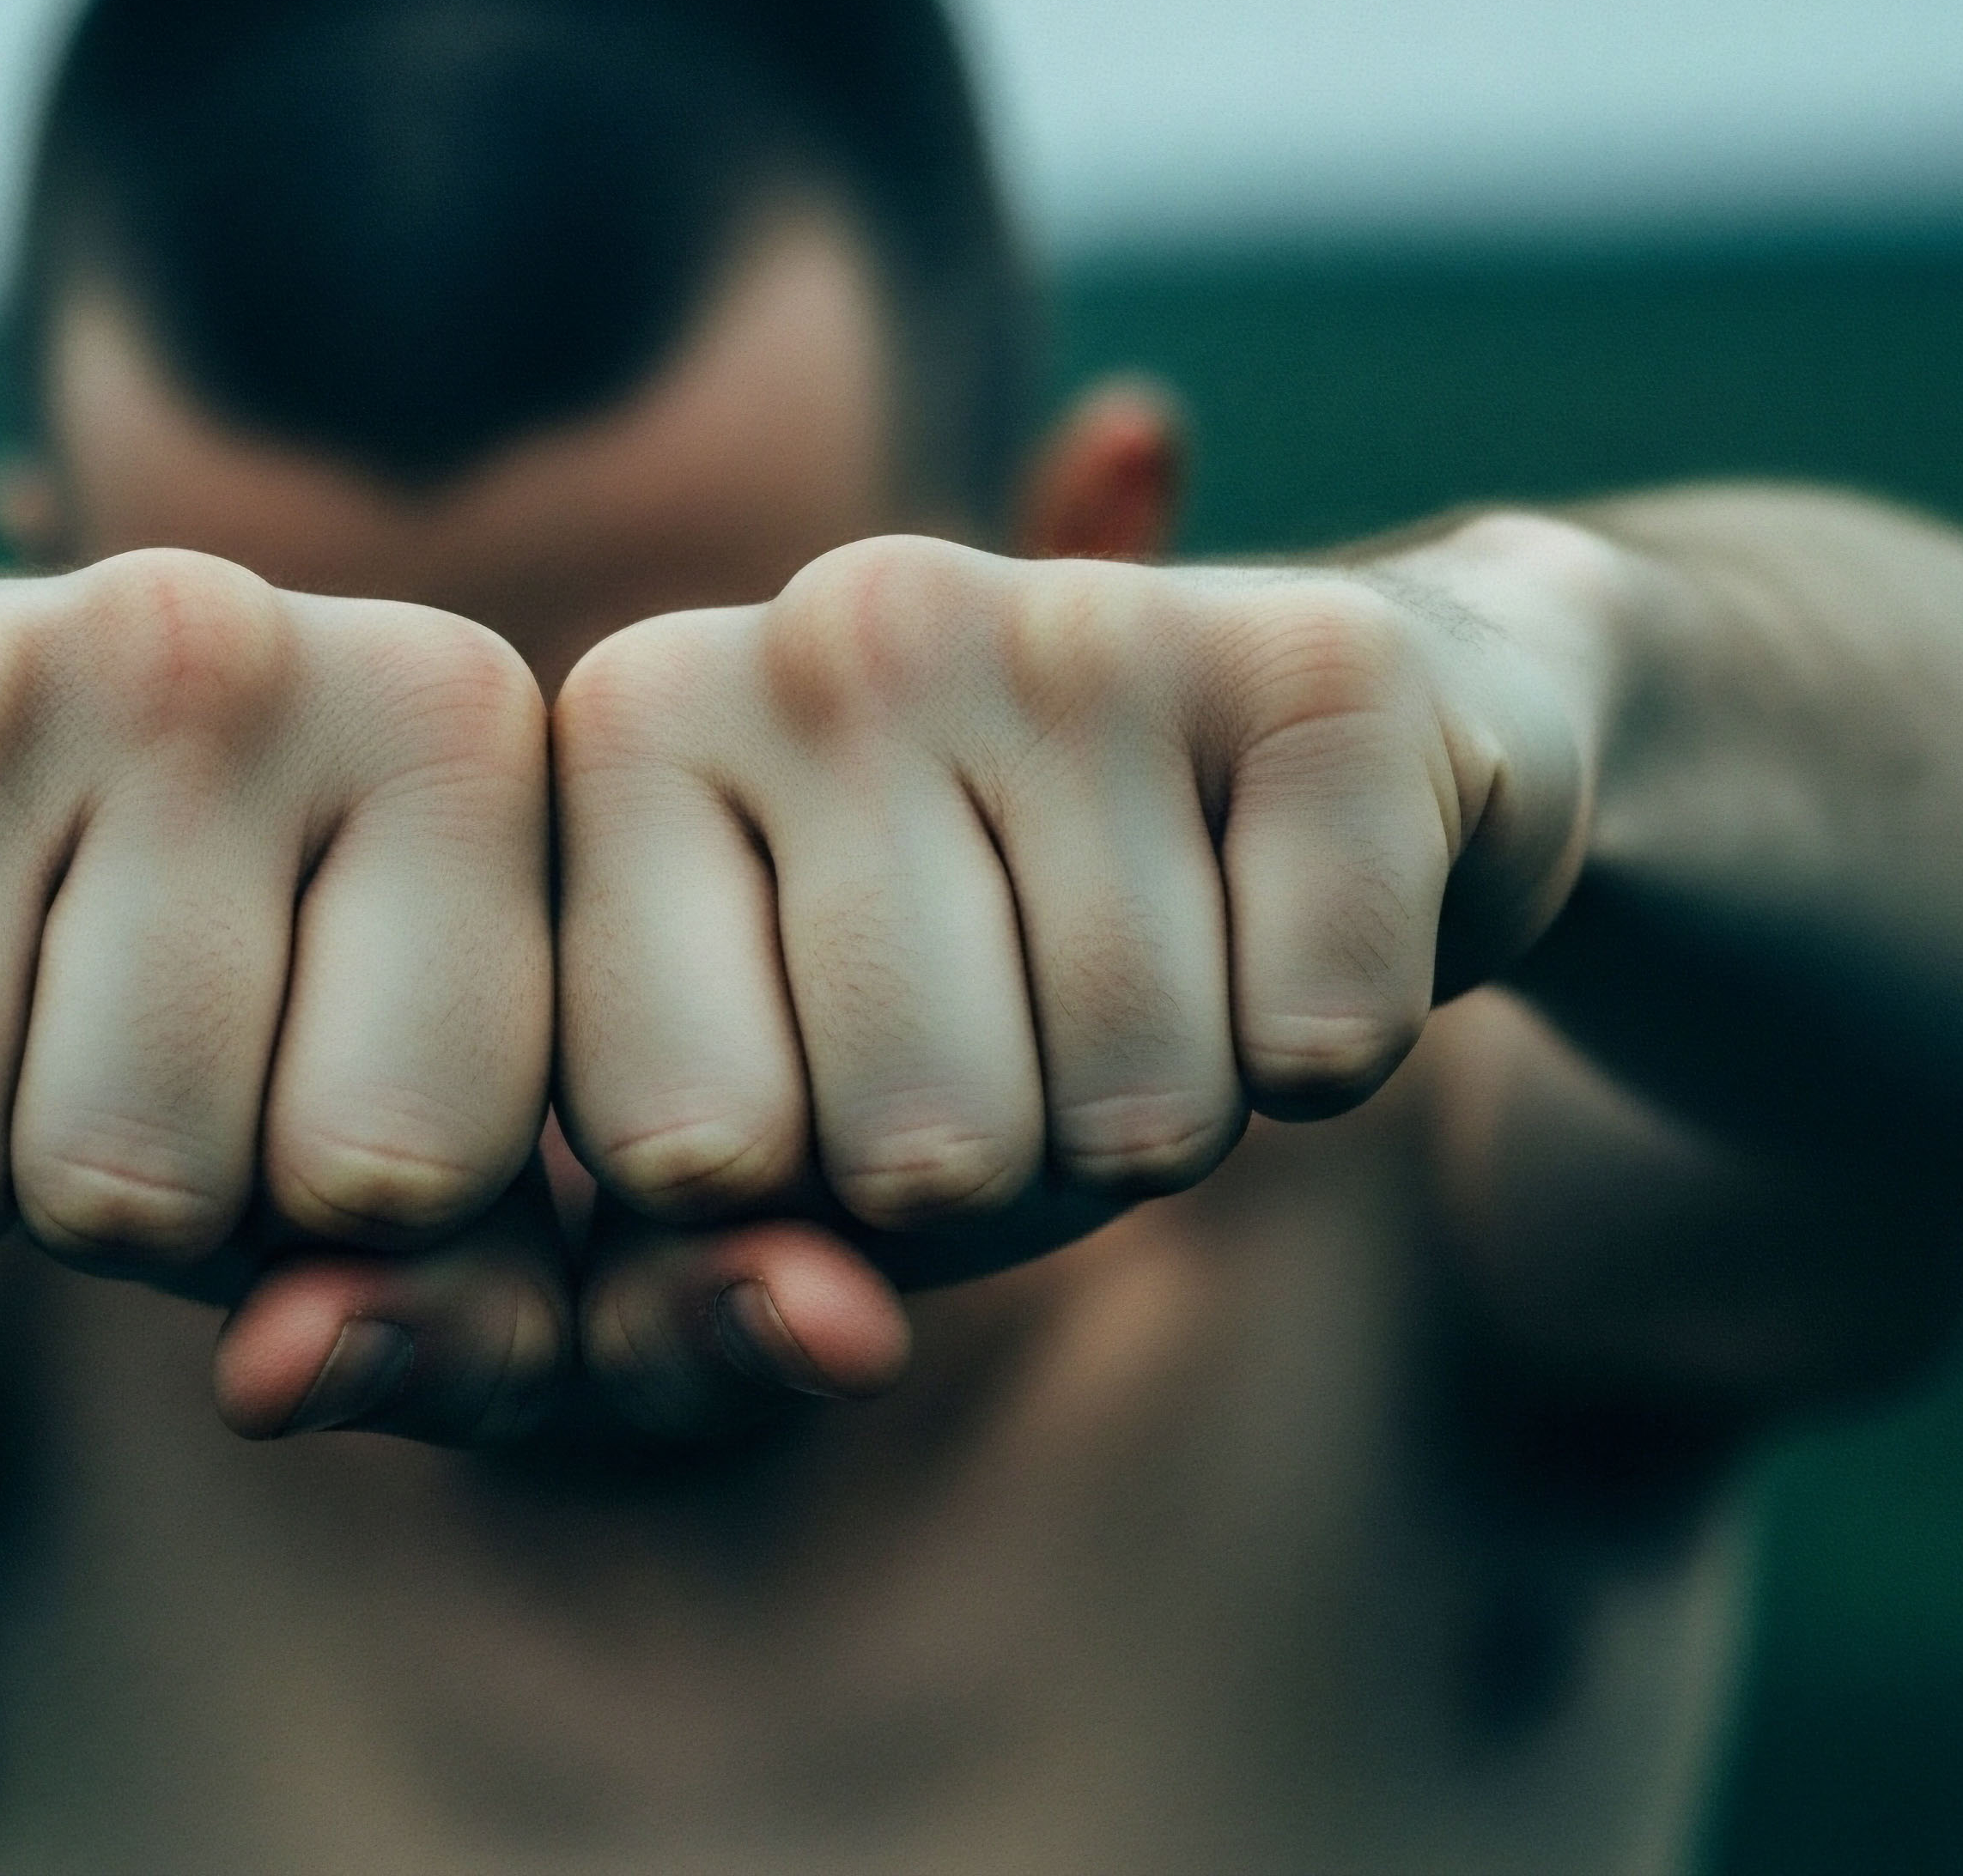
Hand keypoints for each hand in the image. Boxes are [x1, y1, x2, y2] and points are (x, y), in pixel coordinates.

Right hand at [0, 541, 565, 1443]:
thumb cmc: (204, 992)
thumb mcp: (401, 1153)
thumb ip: (468, 1317)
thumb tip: (285, 1377)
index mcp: (452, 720)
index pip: (422, 1167)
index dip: (339, 1220)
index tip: (301, 1082)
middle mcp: (222, 636)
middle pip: (154, 1188)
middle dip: (115, 1208)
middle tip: (89, 1049)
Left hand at [550, 521, 1614, 1436]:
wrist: (1311, 777)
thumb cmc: (966, 992)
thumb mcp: (773, 1156)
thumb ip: (680, 1307)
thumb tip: (822, 1341)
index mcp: (636, 723)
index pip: (668, 1147)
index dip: (783, 1204)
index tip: (823, 1080)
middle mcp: (833, 626)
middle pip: (908, 1149)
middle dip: (991, 1178)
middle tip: (1020, 1037)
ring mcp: (1078, 619)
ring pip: (1131, 1109)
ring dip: (1158, 1120)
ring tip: (1148, 977)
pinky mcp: (1326, 665)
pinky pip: (1320, 1038)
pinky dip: (1326, 1050)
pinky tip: (1284, 922)